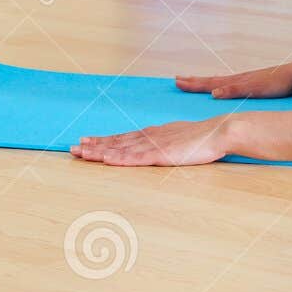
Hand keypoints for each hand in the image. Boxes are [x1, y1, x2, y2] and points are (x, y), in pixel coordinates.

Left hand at [71, 117, 232, 166]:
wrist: (219, 132)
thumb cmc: (204, 138)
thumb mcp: (181, 138)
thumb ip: (167, 142)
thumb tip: (160, 147)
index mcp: (154, 133)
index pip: (124, 138)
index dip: (104, 140)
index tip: (86, 142)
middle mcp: (149, 136)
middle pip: (117, 141)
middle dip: (94, 145)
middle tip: (72, 148)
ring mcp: (154, 145)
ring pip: (121, 149)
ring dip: (100, 151)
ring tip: (81, 153)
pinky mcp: (160, 154)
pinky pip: (134, 157)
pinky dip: (118, 158)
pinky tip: (105, 159)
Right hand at [176, 63, 291, 98]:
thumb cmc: (277, 83)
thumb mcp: (254, 89)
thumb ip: (234, 90)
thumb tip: (213, 93)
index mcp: (236, 82)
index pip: (210, 83)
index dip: (193, 84)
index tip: (177, 82)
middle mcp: (238, 79)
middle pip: (211, 80)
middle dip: (194, 81)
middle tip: (177, 80)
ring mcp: (245, 80)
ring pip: (220, 81)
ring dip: (205, 82)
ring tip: (194, 80)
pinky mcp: (253, 82)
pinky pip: (231, 82)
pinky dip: (221, 83)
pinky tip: (222, 85)